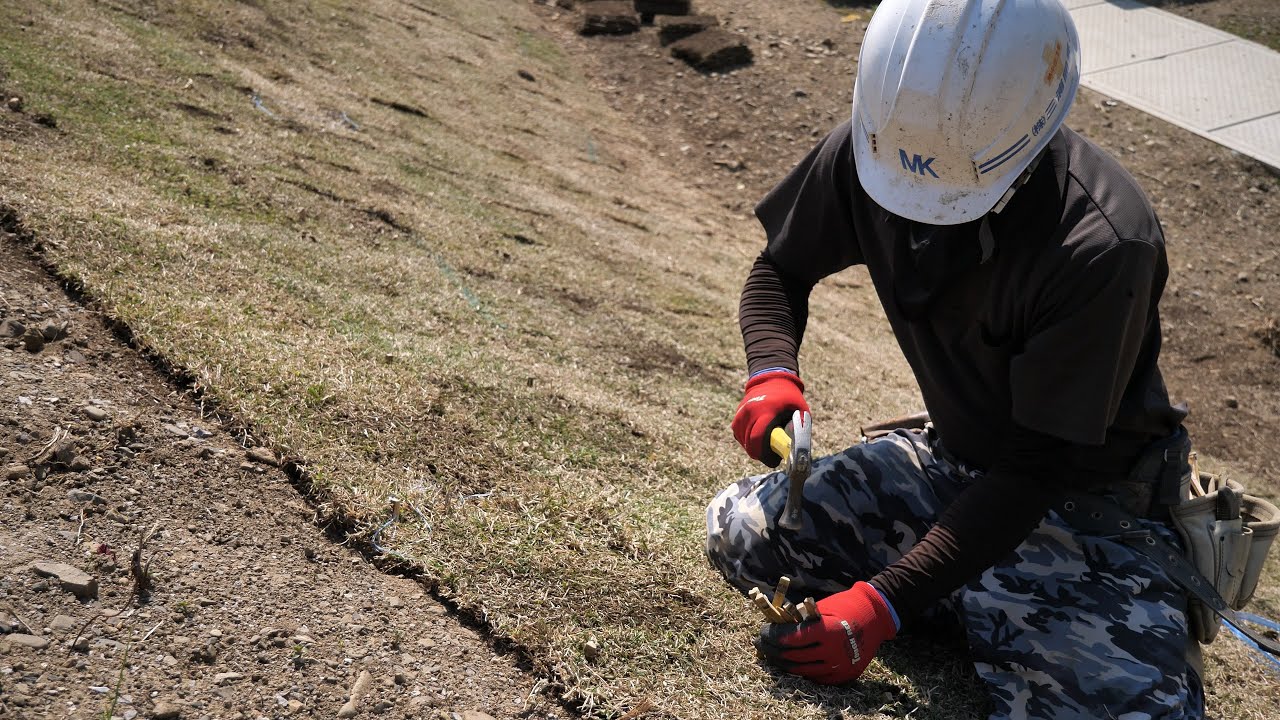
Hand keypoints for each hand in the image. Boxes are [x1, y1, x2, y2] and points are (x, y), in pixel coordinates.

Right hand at [732, 370, 808, 466]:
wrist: (772, 379)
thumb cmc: (789, 397)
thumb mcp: (800, 410)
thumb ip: (799, 428)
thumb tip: (798, 450)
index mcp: (766, 410)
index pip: (757, 437)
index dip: (764, 454)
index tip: (773, 460)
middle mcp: (750, 411)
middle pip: (749, 442)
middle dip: (760, 453)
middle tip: (772, 455)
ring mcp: (741, 413)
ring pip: (743, 440)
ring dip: (753, 447)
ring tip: (766, 444)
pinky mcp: (737, 416)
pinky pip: (739, 435)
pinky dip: (747, 440)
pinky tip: (757, 437)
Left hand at [755, 582, 897, 684]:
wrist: (875, 617)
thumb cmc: (845, 606)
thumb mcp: (821, 608)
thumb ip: (801, 620)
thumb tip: (774, 628)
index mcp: (827, 631)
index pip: (791, 639)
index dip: (773, 636)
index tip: (762, 633)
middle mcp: (834, 651)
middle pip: (793, 657)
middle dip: (773, 651)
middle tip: (761, 645)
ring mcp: (840, 666)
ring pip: (803, 670)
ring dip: (784, 664)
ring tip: (772, 656)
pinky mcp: (844, 675)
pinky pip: (817, 677)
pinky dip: (802, 671)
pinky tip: (792, 663)